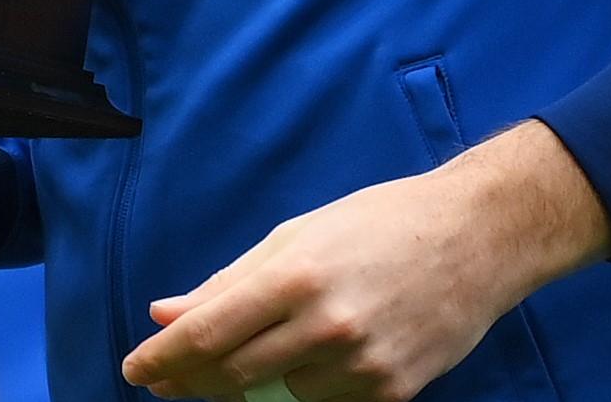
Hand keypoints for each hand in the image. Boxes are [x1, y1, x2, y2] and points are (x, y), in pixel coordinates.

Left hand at [122, 121, 610, 400]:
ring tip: (250, 354)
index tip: (135, 371)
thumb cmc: (377, 225)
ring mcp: (362, 365)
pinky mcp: (393, 392)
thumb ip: (227, 281)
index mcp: (293, 276)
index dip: (162, 358)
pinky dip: (302, 386)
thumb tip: (166, 312)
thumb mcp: (294, 236)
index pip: (206, 332)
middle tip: (165, 380)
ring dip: (250, 383)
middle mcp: (325, 324)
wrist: (475, 238)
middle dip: (189, 380)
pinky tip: (306, 360)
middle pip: (232, 374)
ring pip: (277, 394)